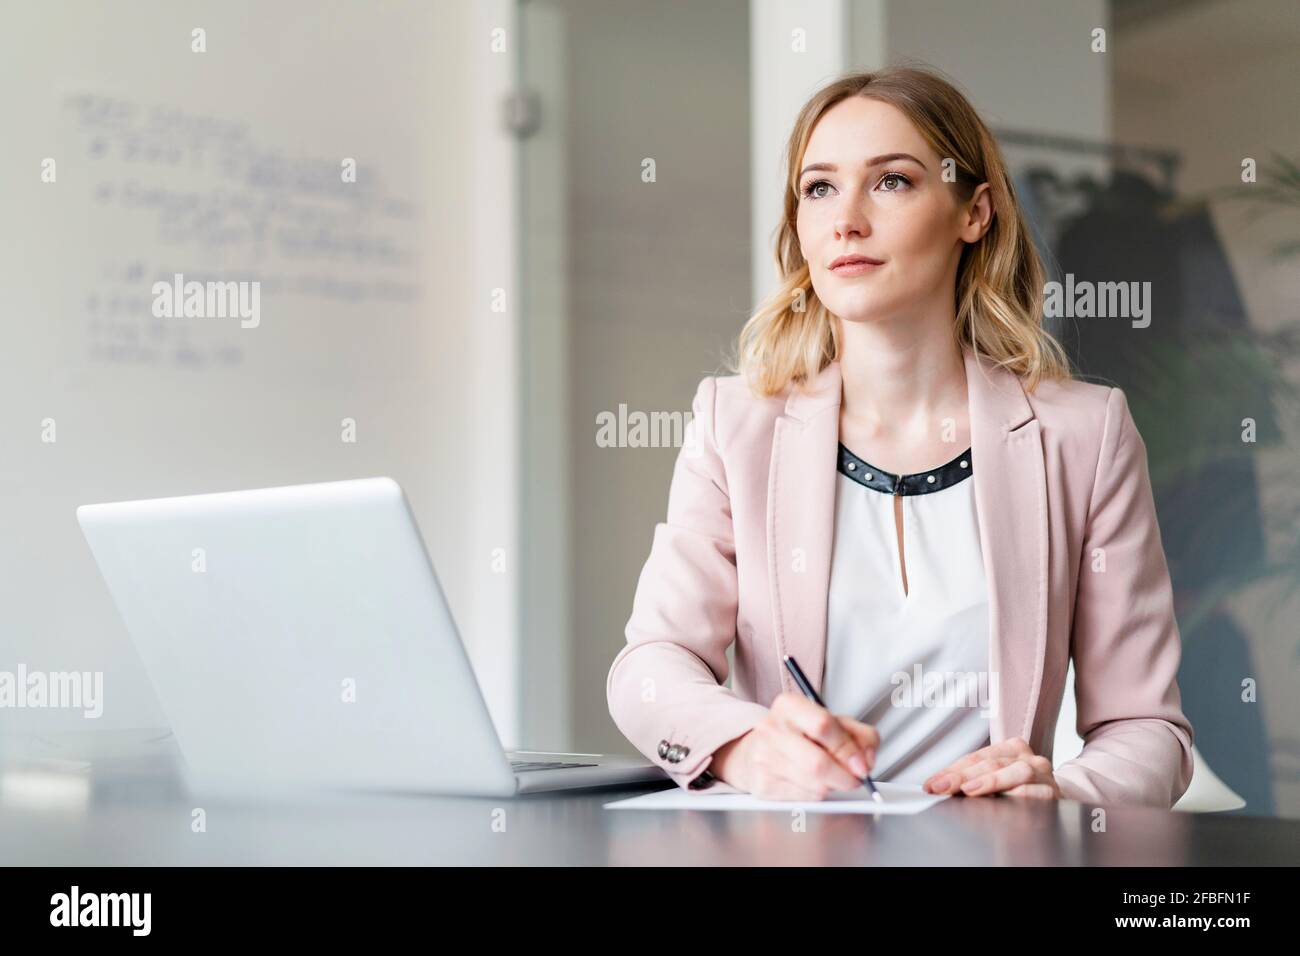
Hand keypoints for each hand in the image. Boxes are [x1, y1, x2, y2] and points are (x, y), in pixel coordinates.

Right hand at [710, 691, 878, 800]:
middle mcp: (772, 729)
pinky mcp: (764, 784)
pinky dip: (817, 794)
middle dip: (845, 777)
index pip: (824, 725)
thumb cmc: (800, 735)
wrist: (757, 750)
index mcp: (789, 706)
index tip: (862, 764)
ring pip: (814, 784)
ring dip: (833, 786)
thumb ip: (860, 735)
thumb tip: (867, 760)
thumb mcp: (832, 722)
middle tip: (855, 779)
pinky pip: (804, 798)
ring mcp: (765, 758)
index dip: (849, 749)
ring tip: (833, 778)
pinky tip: (813, 783)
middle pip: (818, 762)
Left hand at [923, 737, 1061, 799]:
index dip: (951, 771)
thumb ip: (971, 780)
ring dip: (992, 781)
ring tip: (970, 790)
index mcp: (1012, 749)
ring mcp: (1043, 775)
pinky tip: (1003, 804)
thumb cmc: (1021, 793)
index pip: (976, 757)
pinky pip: (1037, 794)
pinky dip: (1019, 798)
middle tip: (941, 788)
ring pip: (1018, 771)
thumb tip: (939, 787)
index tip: (931, 784)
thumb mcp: (995, 781)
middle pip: (992, 763)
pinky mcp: (1054, 795)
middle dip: (962, 776)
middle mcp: (1029, 758)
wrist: (1060, 808)